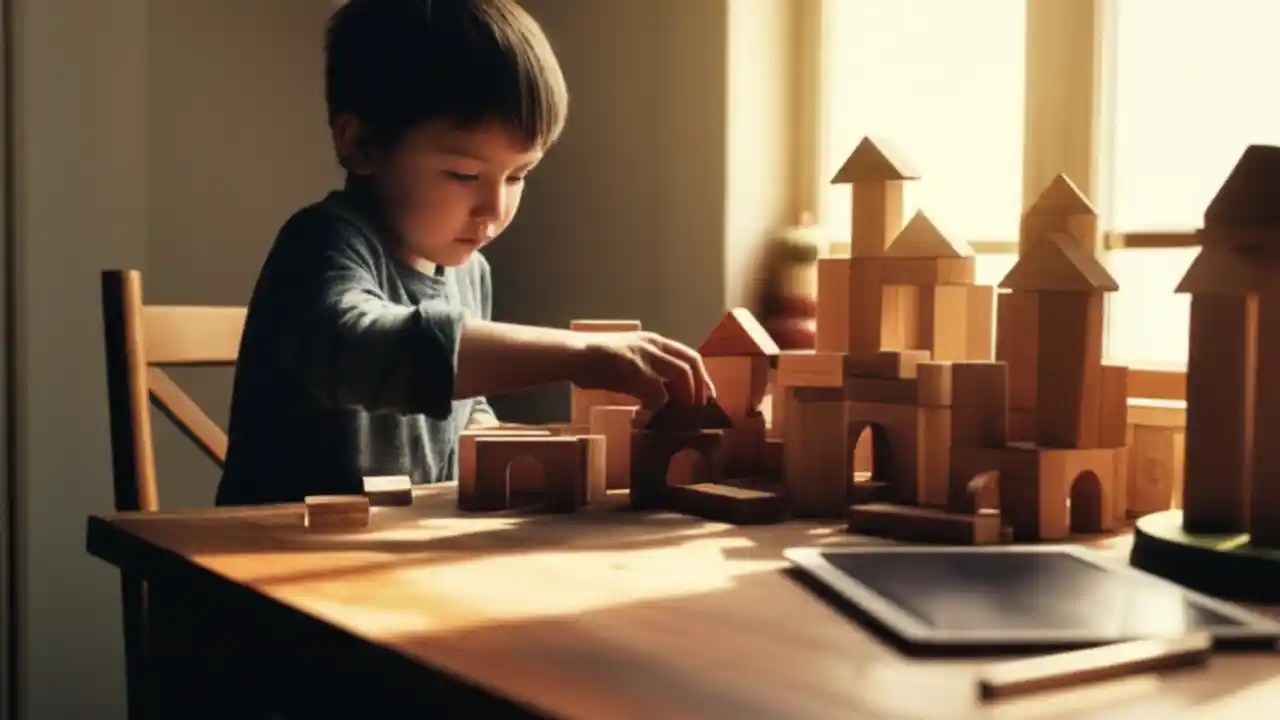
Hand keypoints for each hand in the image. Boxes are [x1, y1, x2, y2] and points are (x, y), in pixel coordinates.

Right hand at [573, 331, 715, 410]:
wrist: (572, 355)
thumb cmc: (595, 361)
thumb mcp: (628, 358)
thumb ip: (648, 371)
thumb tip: (665, 395)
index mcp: (653, 341)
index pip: (690, 356)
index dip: (703, 378)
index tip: (707, 397)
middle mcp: (652, 344)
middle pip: (691, 364)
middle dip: (699, 389)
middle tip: (696, 409)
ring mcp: (643, 355)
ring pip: (681, 375)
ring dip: (683, 397)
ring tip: (676, 415)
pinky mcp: (632, 369)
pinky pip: (657, 392)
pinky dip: (656, 408)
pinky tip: (644, 417)